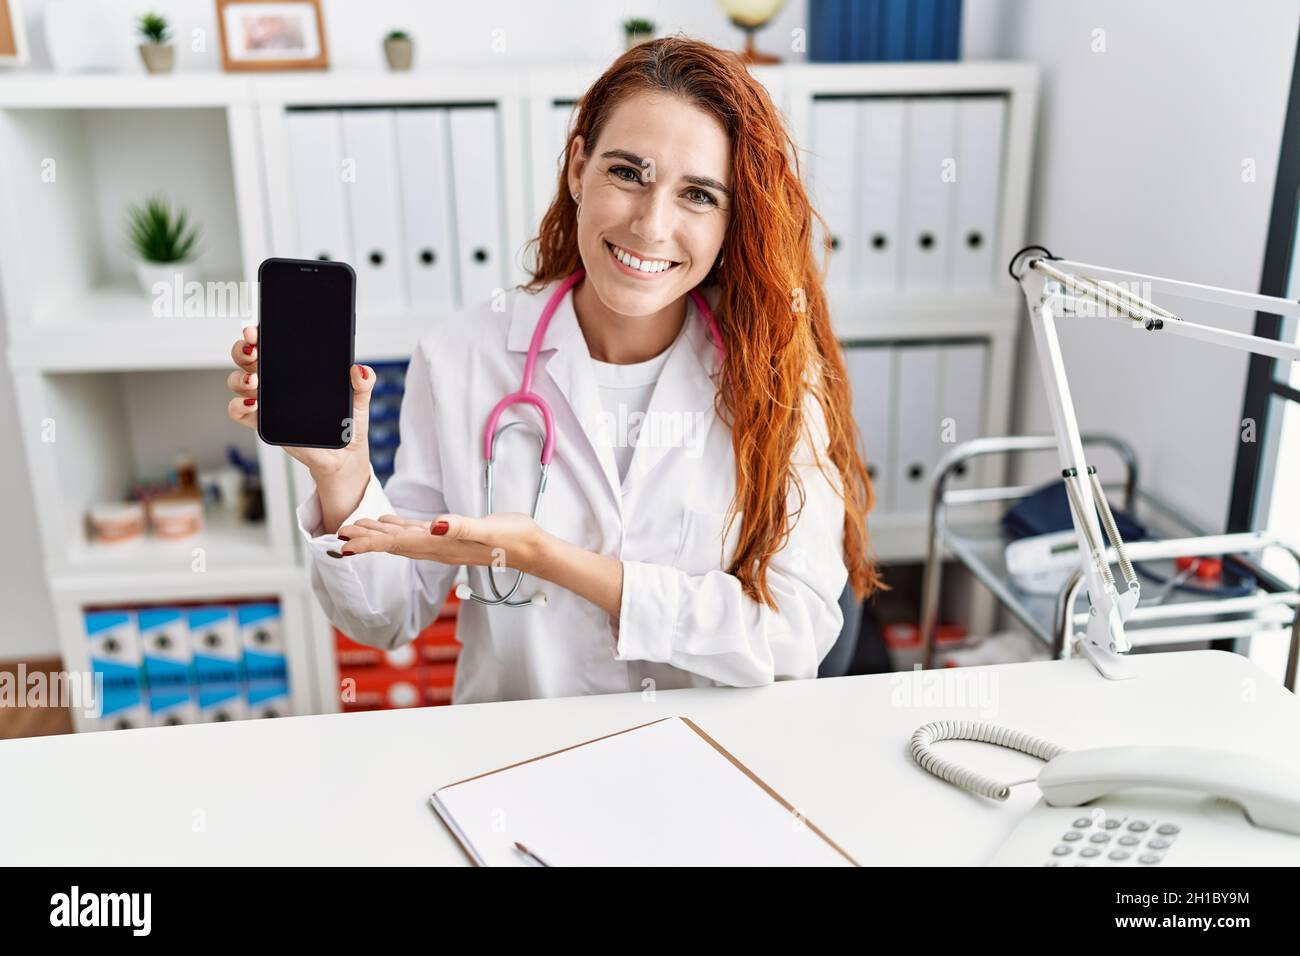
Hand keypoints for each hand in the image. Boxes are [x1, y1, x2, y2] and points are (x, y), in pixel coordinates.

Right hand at [226, 323, 374, 478]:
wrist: (344, 454)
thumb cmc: (346, 422)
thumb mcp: (358, 398)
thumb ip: (362, 383)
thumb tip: (360, 370)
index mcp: (295, 368)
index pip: (271, 344)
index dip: (259, 333)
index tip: (258, 329)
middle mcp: (275, 381)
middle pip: (246, 357)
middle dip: (242, 349)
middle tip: (254, 351)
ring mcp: (267, 401)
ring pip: (238, 381)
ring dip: (240, 378)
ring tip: (255, 381)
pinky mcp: (263, 423)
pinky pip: (239, 412)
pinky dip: (239, 406)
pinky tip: (252, 405)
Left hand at [333, 511, 548, 575]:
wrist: (532, 549)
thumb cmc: (513, 538)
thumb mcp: (488, 529)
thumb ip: (461, 528)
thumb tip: (434, 526)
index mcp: (441, 546)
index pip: (396, 545)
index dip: (369, 543)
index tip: (345, 542)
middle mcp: (438, 548)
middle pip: (393, 544)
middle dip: (365, 540)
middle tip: (338, 534)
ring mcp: (444, 544)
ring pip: (402, 540)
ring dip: (378, 535)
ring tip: (355, 529)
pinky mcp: (451, 537)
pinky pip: (417, 535)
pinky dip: (398, 530)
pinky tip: (391, 524)